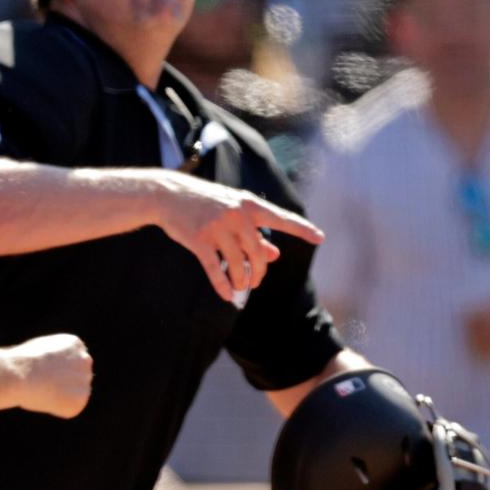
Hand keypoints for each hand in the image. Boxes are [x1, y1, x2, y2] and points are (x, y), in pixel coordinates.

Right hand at [10, 334, 92, 418]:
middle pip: (77, 376)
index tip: (41, 370)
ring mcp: (85, 380)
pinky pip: (69, 408)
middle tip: (42, 384)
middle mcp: (85, 360)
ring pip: (74, 393)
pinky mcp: (80, 401)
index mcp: (75, 344)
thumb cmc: (21, 363)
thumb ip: (54, 359)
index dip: (55, 369)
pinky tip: (46, 399)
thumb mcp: (39, 350)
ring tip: (42, 390)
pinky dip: (58, 409)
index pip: (72, 360)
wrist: (20, 374)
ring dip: (61, 396)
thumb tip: (56, 374)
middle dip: (63, 382)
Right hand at [150, 172, 323, 301]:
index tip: (320, 237)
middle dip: (259, 272)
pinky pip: (215, 269)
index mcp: (249, 205)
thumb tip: (275, 255)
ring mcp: (217, 227)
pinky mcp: (198, 239)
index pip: (281, 218)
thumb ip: (255, 233)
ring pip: (238, 263)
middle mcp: (236, 215)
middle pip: (258, 252)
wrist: (169, 194)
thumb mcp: (233, 211)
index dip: (301, 229)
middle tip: (255, 282)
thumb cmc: (205, 203)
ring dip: (242, 281)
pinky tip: (227, 295)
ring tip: (241, 287)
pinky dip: (222, 284)